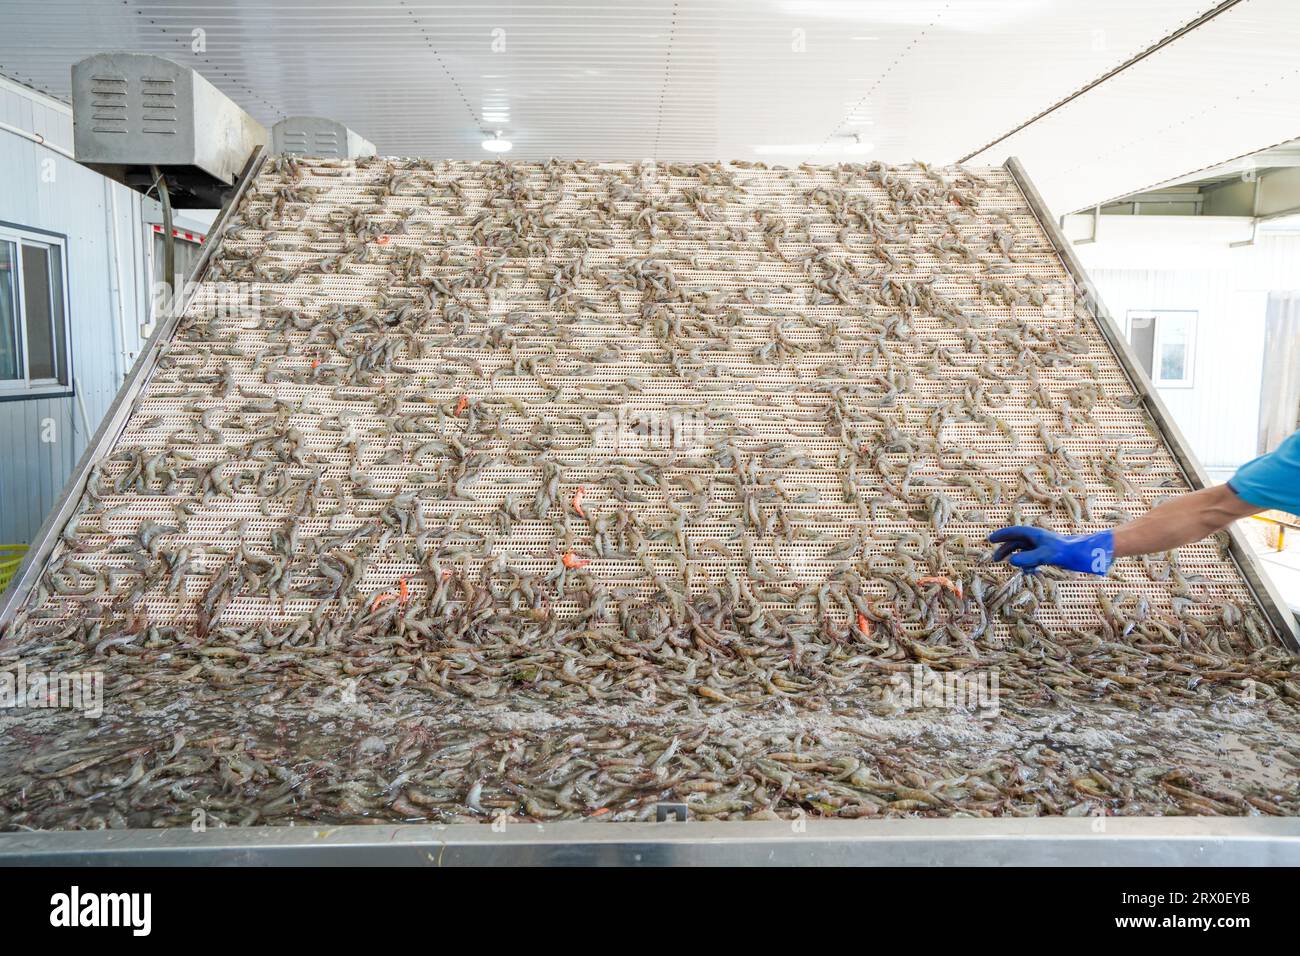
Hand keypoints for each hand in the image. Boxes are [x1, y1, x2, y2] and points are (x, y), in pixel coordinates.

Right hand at [987, 527, 1113, 574]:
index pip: (1014, 532)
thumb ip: (1030, 558)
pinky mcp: (1052, 555)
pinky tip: (1029, 571)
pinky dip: (1028, 563)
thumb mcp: (1049, 555)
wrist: (1091, 553)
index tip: (990, 540)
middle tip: (995, 558)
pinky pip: (1035, 558)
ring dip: (1016, 556)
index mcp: (1036, 535)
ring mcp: (1045, 547)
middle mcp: (1039, 539)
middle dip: (1005, 549)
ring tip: (1008, 564)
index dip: (1002, 535)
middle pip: (1017, 542)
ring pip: (1025, 550)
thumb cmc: (1071, 551)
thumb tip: (1012, 562)